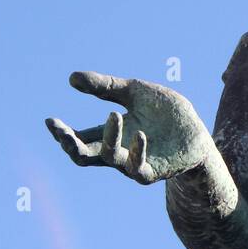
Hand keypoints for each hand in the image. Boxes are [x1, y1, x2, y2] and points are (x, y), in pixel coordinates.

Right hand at [45, 71, 213, 184]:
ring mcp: (133, 164)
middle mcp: (117, 152)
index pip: (79, 138)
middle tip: (61, 131)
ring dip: (108, 138)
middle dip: (69, 144)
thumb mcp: (134, 93)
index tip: (50, 120)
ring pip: (109, 158)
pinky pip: (138, 167)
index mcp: (109, 135)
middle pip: (84, 156)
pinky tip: (139, 132)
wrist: (196, 131)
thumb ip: (106, 87)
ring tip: (114, 115)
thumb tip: (71, 78)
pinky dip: (137, 150)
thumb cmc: (165, 113)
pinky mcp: (153, 171)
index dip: (62, 133)